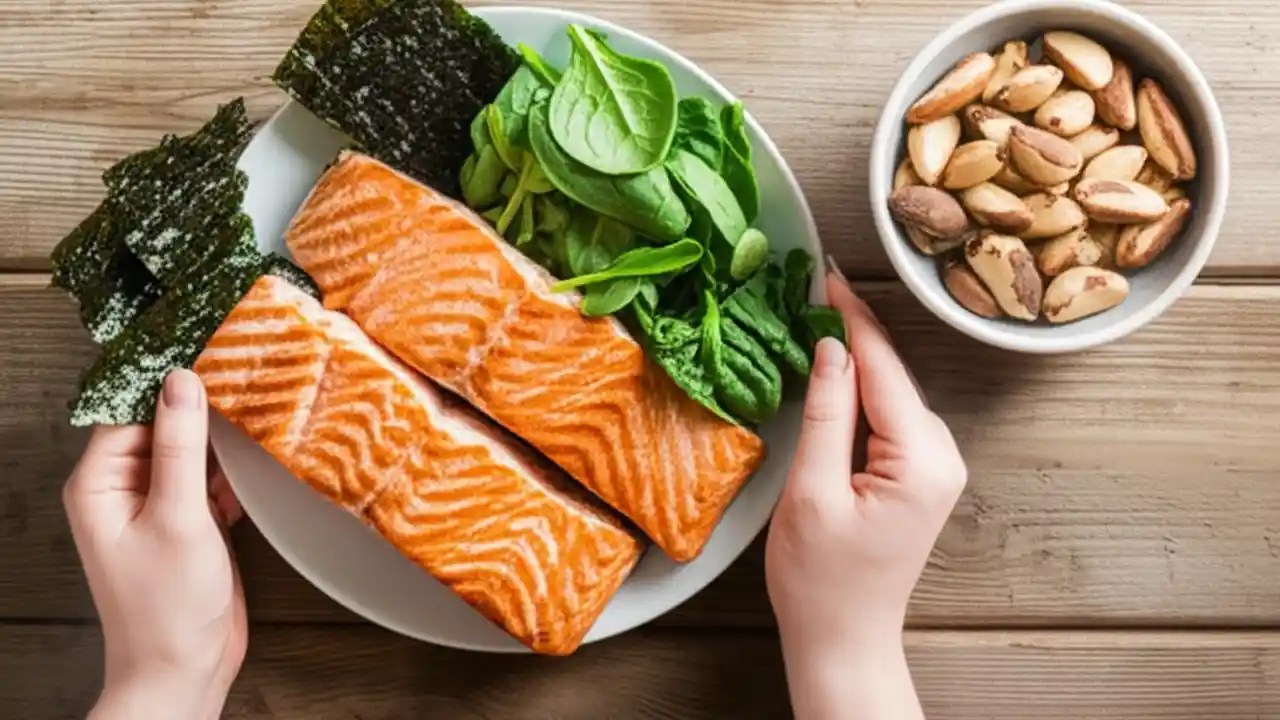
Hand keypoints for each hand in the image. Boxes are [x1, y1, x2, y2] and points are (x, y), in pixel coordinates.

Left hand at [64, 369, 246, 719]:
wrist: (185, 670)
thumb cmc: (167, 606)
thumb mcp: (179, 517)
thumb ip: (181, 446)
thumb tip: (182, 381)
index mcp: (100, 484)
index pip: (130, 410)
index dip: (168, 383)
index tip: (209, 351)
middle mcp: (124, 490)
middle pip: (163, 426)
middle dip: (203, 407)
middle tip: (247, 374)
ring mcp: (158, 506)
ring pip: (191, 451)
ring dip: (223, 440)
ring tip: (262, 412)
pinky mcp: (190, 523)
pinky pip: (210, 479)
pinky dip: (233, 471)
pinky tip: (261, 460)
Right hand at [766, 270, 966, 719]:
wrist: (844, 638)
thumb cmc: (820, 580)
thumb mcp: (811, 491)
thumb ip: (826, 413)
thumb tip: (830, 348)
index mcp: (921, 460)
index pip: (884, 368)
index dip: (853, 317)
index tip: (826, 273)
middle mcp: (942, 455)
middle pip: (893, 375)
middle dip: (853, 331)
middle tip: (812, 287)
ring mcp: (937, 465)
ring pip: (891, 392)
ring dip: (856, 359)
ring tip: (816, 315)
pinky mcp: (921, 474)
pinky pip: (890, 416)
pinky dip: (862, 390)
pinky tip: (834, 370)